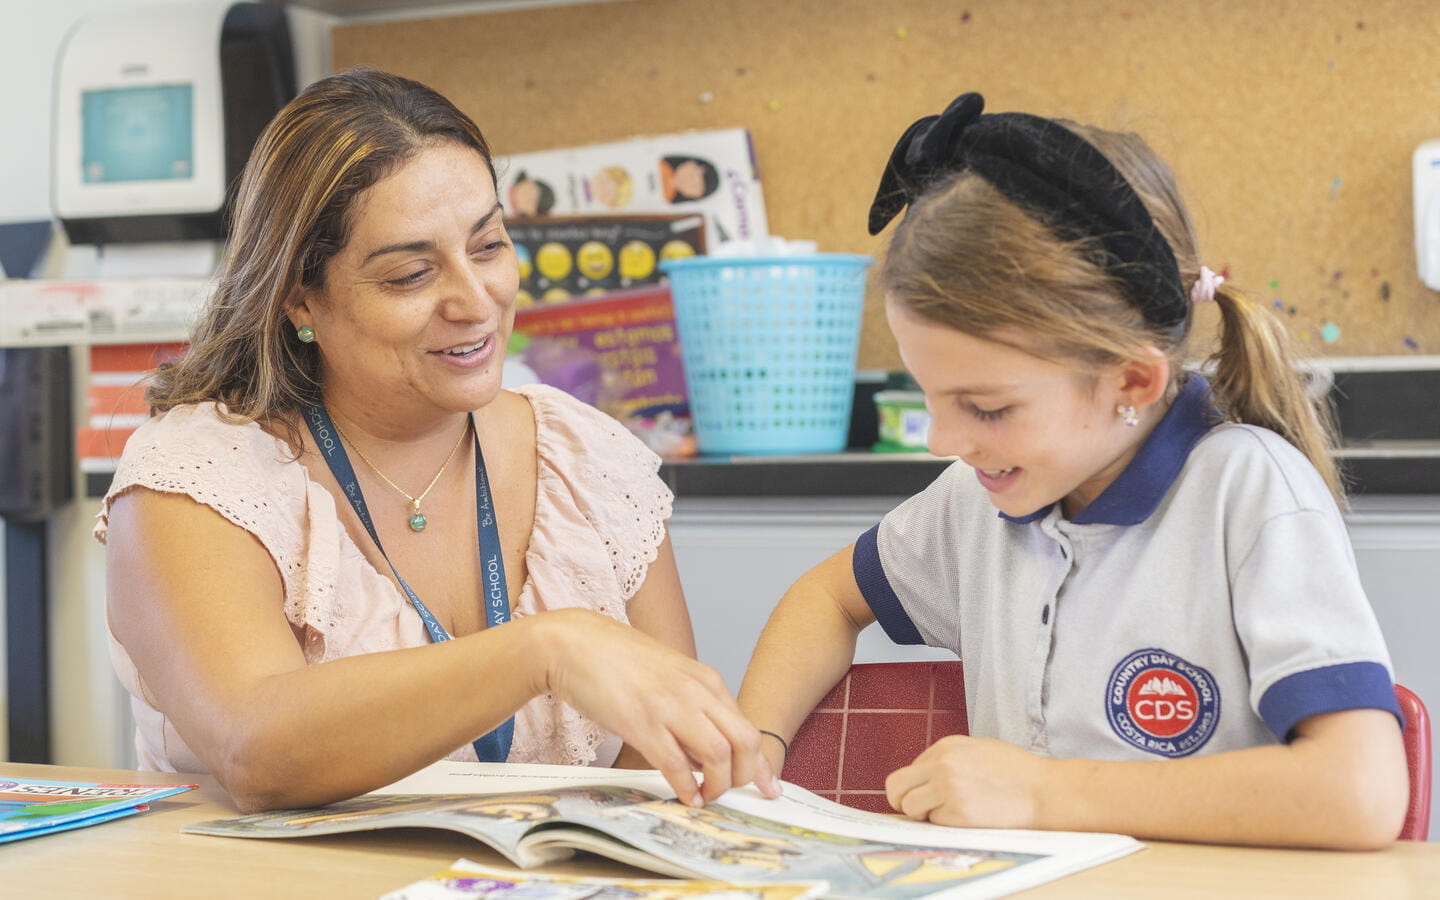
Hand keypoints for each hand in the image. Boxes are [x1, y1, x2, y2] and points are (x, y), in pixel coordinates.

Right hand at [534, 609, 782, 805]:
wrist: (576, 643)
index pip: (748, 727)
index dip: (761, 764)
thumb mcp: (671, 678)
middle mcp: (695, 691)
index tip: (770, 788)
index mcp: (706, 681)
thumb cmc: (619, 662)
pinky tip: (684, 796)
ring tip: (704, 796)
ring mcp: (669, 706)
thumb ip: (694, 709)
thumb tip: (709, 754)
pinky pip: (676, 764)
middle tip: (728, 792)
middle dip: (745, 777)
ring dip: (717, 786)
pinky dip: (686, 788)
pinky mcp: (640, 722)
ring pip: (718, 755)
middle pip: (745, 742)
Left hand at [885, 735, 1048, 827]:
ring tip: (949, 814)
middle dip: (902, 800)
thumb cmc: (1018, 773)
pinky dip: (946, 824)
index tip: (927, 795)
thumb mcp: (979, 750)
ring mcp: (948, 788)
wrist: (1045, 791)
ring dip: (924, 815)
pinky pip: (934, 823)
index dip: (917, 786)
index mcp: (947, 746)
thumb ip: (949, 760)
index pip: (910, 769)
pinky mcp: (958, 813)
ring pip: (910, 807)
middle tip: (917, 810)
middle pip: (896, 786)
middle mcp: (943, 764)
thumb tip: (924, 777)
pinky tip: (968, 818)